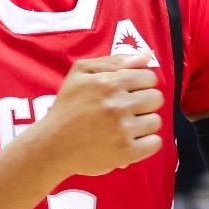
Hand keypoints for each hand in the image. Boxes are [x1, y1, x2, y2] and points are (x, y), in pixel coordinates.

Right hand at [22, 53, 163, 178]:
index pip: (149, 78)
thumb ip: (115, 61)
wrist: (52, 145)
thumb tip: (147, 56)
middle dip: (143, 102)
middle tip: (126, 110)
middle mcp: (118, 105)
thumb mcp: (81, 72)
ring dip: (144, 123)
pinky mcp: (126, 152)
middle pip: (156, 98)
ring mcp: (123, 130)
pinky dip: (146, 143)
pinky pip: (155, 143)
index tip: (128, 92)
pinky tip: (130, 140)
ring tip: (125, 126)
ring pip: (156, 121)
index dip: (140, 84)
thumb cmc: (67, 106)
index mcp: (109, 83)